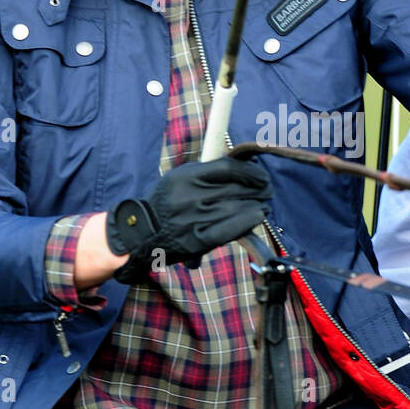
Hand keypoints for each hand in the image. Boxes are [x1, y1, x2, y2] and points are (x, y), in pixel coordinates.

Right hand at [105, 157, 272, 281]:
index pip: (229, 169)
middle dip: (259, 190)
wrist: (141, 232)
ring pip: (236, 208)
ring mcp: (193, 218)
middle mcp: (190, 196)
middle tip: (267, 191)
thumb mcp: (180, 179)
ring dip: (257, 206)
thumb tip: (246, 168)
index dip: (252, 172)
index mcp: (186, 176)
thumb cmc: (167, 203)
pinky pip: (229, 229)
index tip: (262, 176)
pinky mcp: (196, 240)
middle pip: (236, 189)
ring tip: (264, 206)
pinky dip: (247, 222)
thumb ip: (208, 173)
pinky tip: (257, 217)